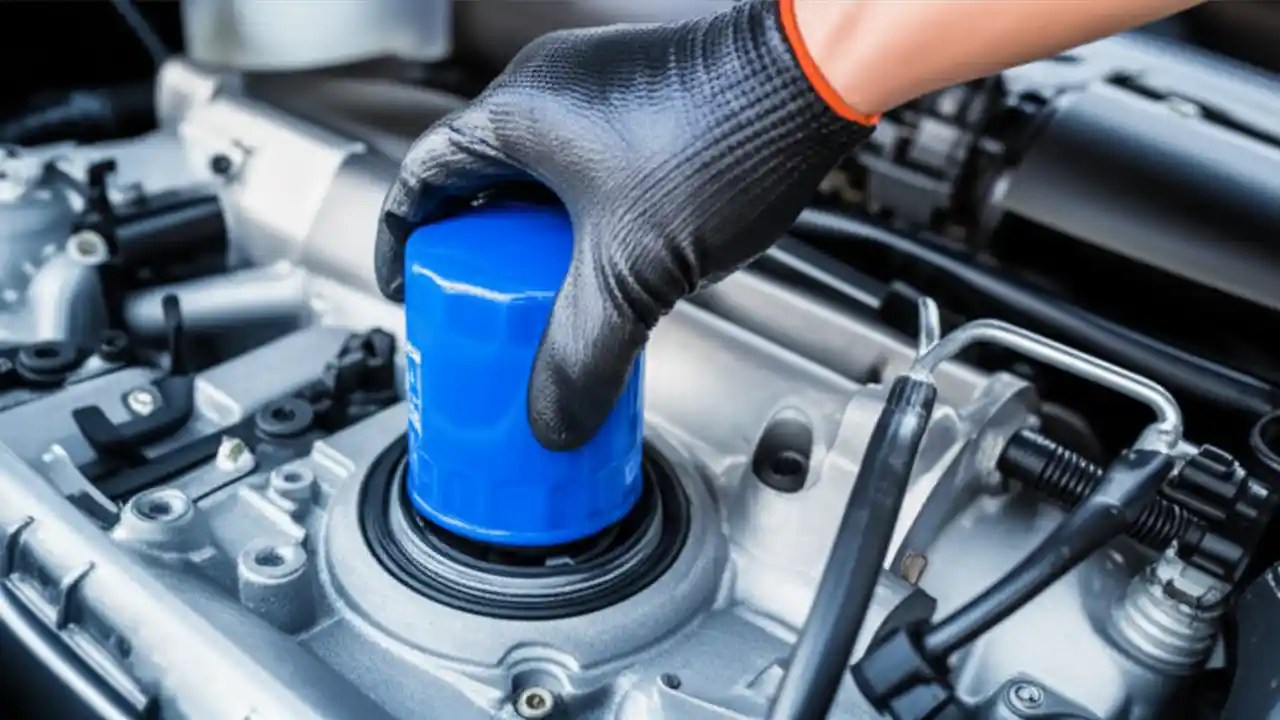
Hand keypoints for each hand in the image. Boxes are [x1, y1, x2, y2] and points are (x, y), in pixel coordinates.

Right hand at [376, 0, 870, 449]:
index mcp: (515, 114)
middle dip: (477, 252)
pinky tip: (615, 262)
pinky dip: (583, 220)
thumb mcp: (631, 271)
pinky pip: (588, 169)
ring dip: (535, 239)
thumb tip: (551, 416)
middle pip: (480, 181)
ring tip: (549, 298)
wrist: (816, 82)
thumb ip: (582, 352)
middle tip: (482, 307)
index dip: (404, 238)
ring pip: (539, 177)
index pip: (423, 177)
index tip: (409, 284)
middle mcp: (548, 90)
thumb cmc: (723, 139)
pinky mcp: (645, 102)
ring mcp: (599, 90)